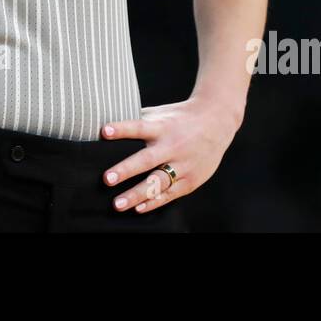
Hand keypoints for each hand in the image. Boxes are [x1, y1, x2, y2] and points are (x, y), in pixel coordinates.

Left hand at [98, 96, 242, 214]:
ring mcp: (183, 165)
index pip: (139, 127)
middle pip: (147, 160)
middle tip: (106, 179)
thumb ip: (138, 120)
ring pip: (157, 182)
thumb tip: (105, 122)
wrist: (216, 122)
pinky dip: (154, 202)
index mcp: (162, 127)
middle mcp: (172, 146)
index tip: (104, 131)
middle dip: (126, 170)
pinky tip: (138, 207)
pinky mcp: (191, 180)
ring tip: (118, 203)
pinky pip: (170, 194)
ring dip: (137, 194)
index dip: (122, 129)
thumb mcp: (160, 114)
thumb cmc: (180, 118)